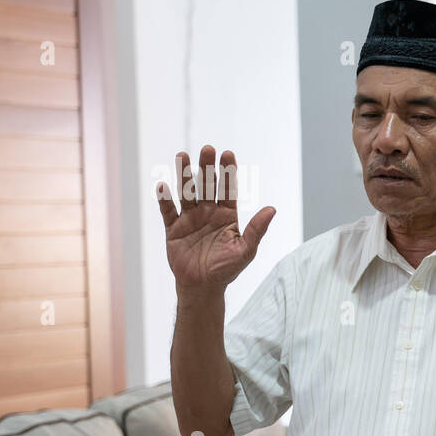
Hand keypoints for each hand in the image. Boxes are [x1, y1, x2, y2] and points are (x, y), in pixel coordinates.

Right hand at [157, 145, 274, 293]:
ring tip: (182, 155)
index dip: (228, 172)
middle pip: (207, 185)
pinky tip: (163, 186)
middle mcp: (208, 212)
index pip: (228, 189)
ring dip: (184, 175)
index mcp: (227, 215)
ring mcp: (190, 219)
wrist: (203, 287)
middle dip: (207, 167)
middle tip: (207, 148)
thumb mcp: (245, 250)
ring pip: (186, 192)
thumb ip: (257, 229)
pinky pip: (167, 211)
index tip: (228, 154)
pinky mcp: (173, 228)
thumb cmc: (227, 269)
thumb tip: (272, 209)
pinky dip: (165, 199)